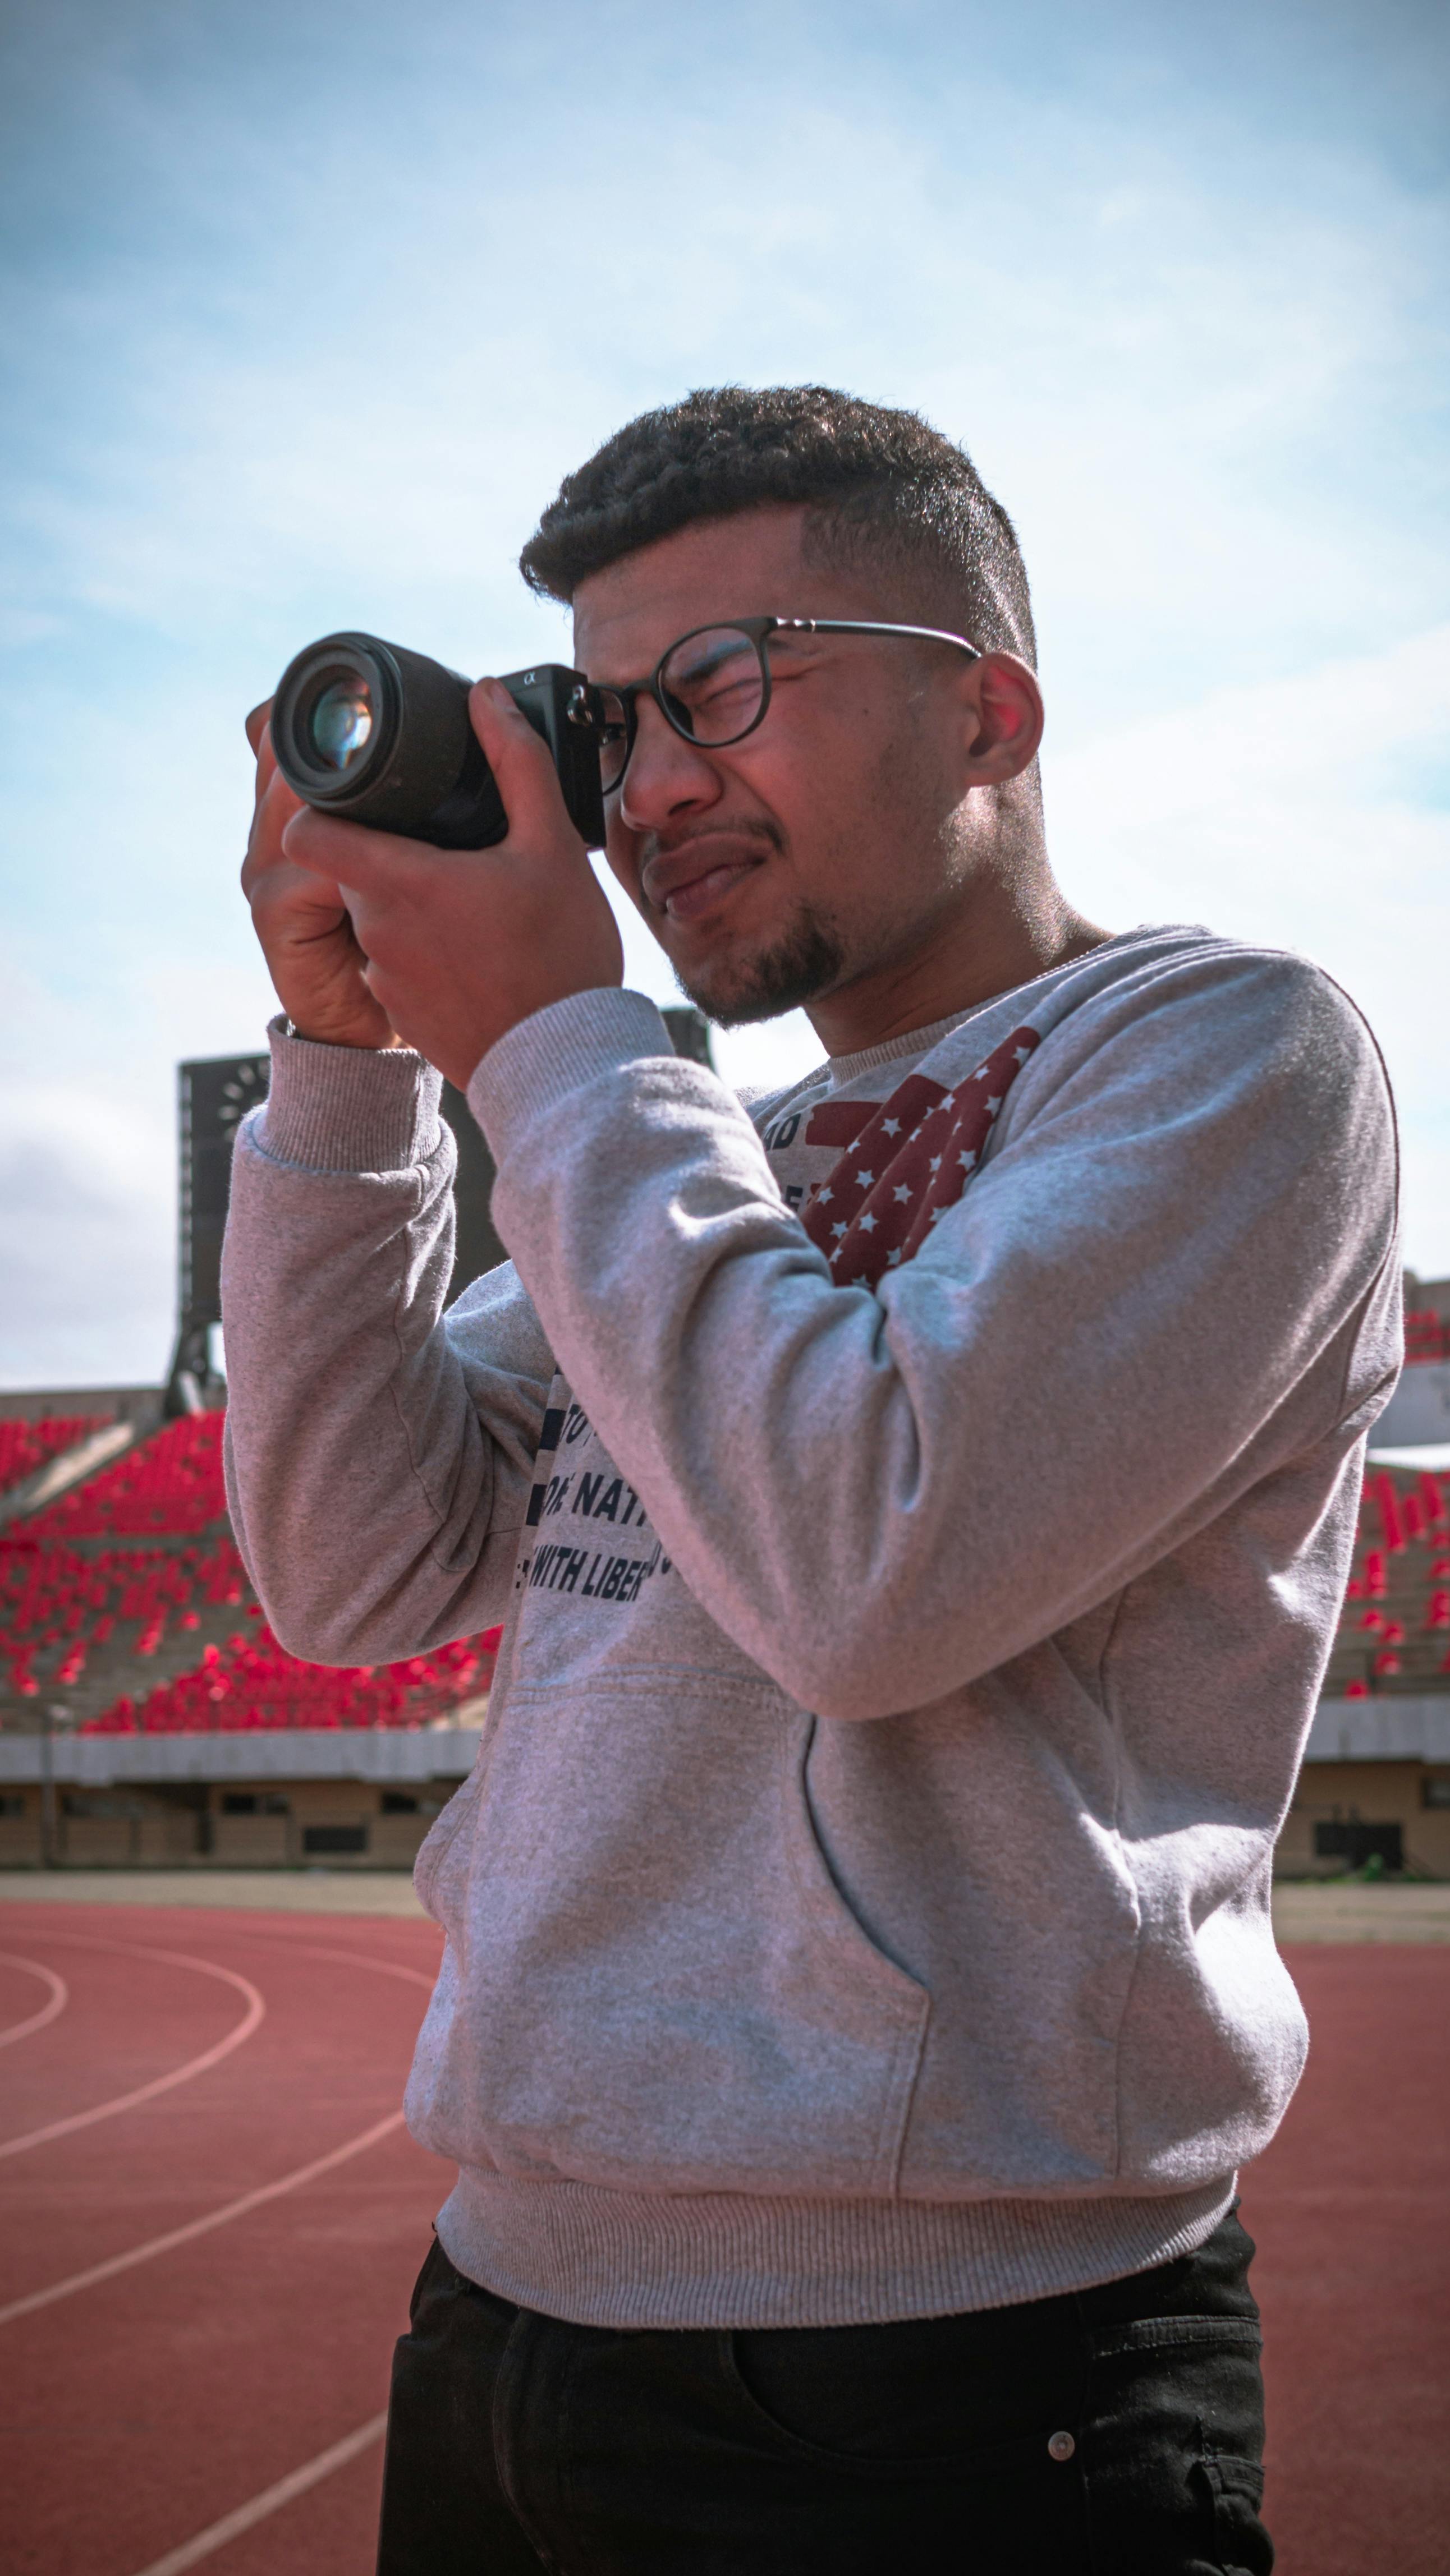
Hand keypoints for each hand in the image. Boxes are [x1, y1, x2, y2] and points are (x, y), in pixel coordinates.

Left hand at [271, 681, 624, 1088]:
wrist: (565, 1066)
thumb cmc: (561, 957)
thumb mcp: (552, 848)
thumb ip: (516, 762)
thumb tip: (485, 695)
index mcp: (400, 882)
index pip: (307, 830)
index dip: (317, 804)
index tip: (352, 795)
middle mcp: (376, 930)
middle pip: (353, 868)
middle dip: (389, 852)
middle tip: (448, 848)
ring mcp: (385, 977)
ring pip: (376, 917)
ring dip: (410, 904)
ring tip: (471, 905)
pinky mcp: (402, 1014)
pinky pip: (397, 965)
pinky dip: (425, 952)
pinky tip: (474, 953)